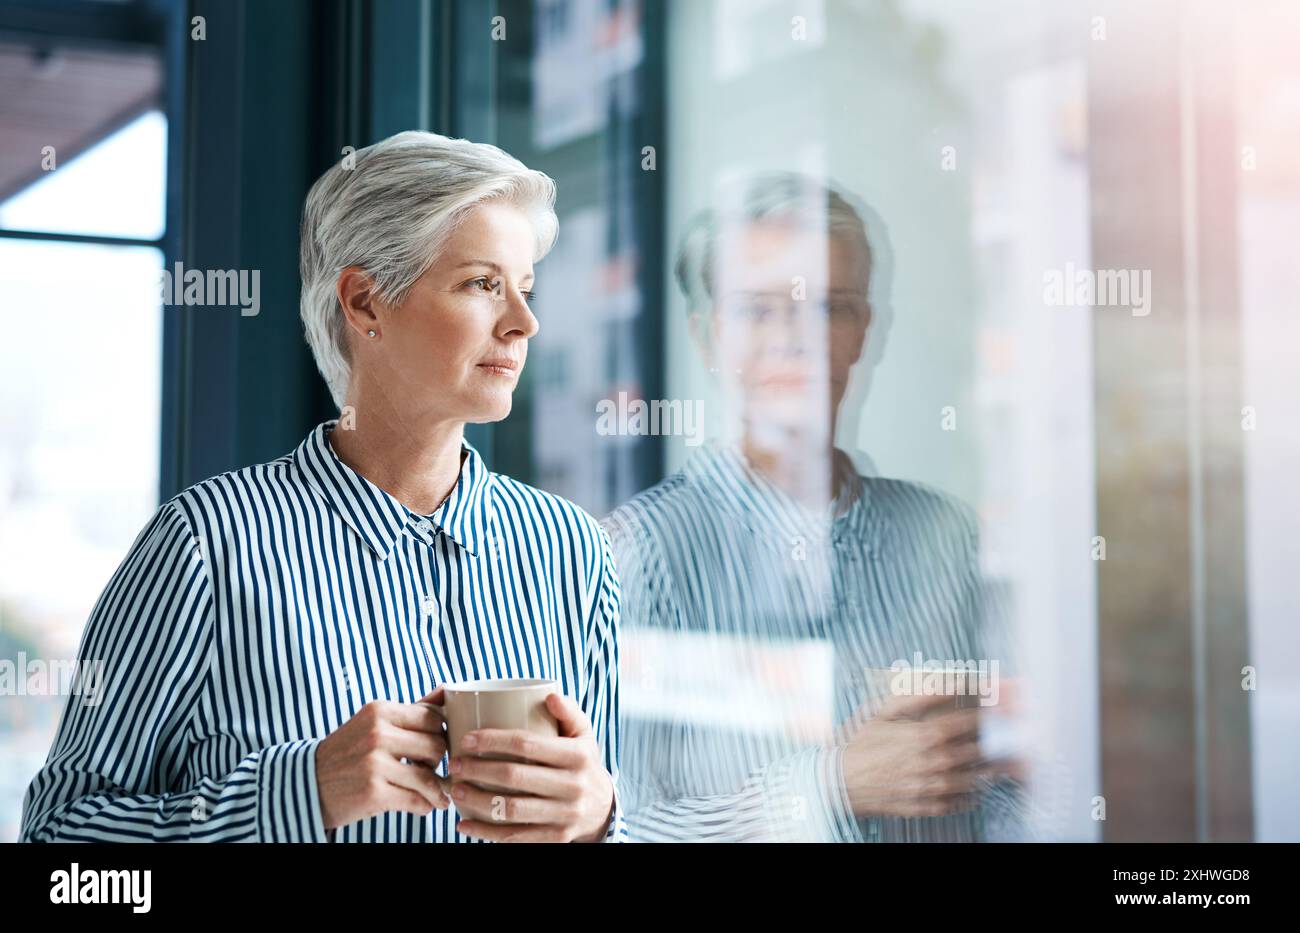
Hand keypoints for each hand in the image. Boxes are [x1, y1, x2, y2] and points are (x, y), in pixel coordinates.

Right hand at [315, 695, 451, 830]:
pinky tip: (422, 806)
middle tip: (429, 770)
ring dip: (436, 789)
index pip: (433, 718)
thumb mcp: (375, 722)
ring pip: (429, 776)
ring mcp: (374, 763)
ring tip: (434, 793)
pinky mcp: (373, 792)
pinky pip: (416, 800)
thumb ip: (412, 710)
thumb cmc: (349, 753)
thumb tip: (447, 689)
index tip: (434, 747)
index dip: (440, 734)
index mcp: (380, 711)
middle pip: (436, 746)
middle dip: (438, 761)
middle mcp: (377, 733)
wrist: (307, 784)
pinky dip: (425, 806)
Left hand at [450, 693, 614, 842]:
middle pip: (515, 777)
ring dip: (477, 801)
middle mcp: (573, 786)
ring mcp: (565, 814)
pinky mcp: (556, 837)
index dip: (493, 740)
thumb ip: (569, 711)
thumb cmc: (582, 762)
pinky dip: (485, 832)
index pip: (527, 744)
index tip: (466, 739)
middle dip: (478, 770)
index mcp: (577, 755)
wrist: (603, 807)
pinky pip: (515, 837)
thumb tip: (550, 695)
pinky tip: (464, 825)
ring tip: (455, 790)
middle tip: (454, 764)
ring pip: (512, 809)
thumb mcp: (583, 734)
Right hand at [839, 692, 1004, 818]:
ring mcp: (934, 787)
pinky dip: (973, 792)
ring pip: (977, 778)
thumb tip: (950, 682)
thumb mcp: (884, 711)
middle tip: (1013, 735)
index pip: (972, 722)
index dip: (993, 713)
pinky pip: (962, 801)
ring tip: (999, 759)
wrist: (839, 782)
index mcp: (926, 735)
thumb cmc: (861, 743)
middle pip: (982, 751)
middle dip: (999, 741)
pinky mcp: (930, 805)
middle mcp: (936, 762)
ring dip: (991, 767)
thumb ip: (920, 696)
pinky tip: (973, 783)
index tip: (1007, 707)